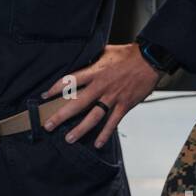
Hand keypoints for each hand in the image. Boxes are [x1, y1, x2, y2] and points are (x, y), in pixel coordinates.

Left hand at [40, 43, 159, 147]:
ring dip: (80, 129)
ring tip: (68, 139)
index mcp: (95, 71)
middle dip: (61, 115)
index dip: (55, 89)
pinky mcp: (124, 105)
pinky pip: (113, 122)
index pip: (70, 81)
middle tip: (48, 126)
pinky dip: (105, 134)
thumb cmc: (128, 54)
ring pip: (93, 117)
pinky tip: (97, 144)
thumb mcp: (105, 51)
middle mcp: (101, 86)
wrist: (150, 59)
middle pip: (77, 103)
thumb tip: (81, 60)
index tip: (44, 96)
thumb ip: (92, 59)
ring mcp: (113, 97)